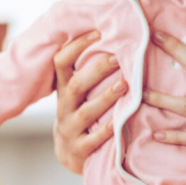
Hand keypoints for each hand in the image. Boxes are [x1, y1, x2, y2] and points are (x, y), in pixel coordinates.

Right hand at [52, 31, 125, 174]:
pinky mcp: (79, 149)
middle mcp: (64, 106)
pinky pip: (93, 140)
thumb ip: (88, 69)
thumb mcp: (78, 91)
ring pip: (85, 112)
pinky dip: (106, 130)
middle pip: (76, 85)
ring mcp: (70, 128)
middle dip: (97, 70)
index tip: (99, 32)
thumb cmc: (81, 111)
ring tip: (124, 85)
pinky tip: (119, 121)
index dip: (77, 46)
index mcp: (64, 87)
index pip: (61, 61)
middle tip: (118, 57)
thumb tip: (111, 32)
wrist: (70, 152)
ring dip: (105, 97)